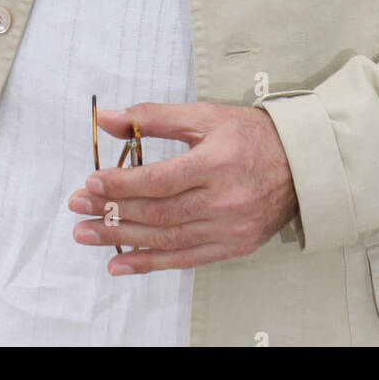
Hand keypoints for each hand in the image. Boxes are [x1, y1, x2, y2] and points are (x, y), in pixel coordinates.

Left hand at [68, 101, 298, 273]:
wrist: (302, 164)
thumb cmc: (250, 135)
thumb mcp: (204, 115)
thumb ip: (153, 117)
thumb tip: (108, 119)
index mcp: (217, 162)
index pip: (159, 180)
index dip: (121, 184)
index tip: (90, 183)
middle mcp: (224, 200)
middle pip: (159, 213)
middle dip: (112, 212)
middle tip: (77, 209)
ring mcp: (230, 229)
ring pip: (167, 240)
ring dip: (122, 240)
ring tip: (87, 235)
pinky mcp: (234, 247)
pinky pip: (185, 260)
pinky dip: (150, 264)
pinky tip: (119, 263)